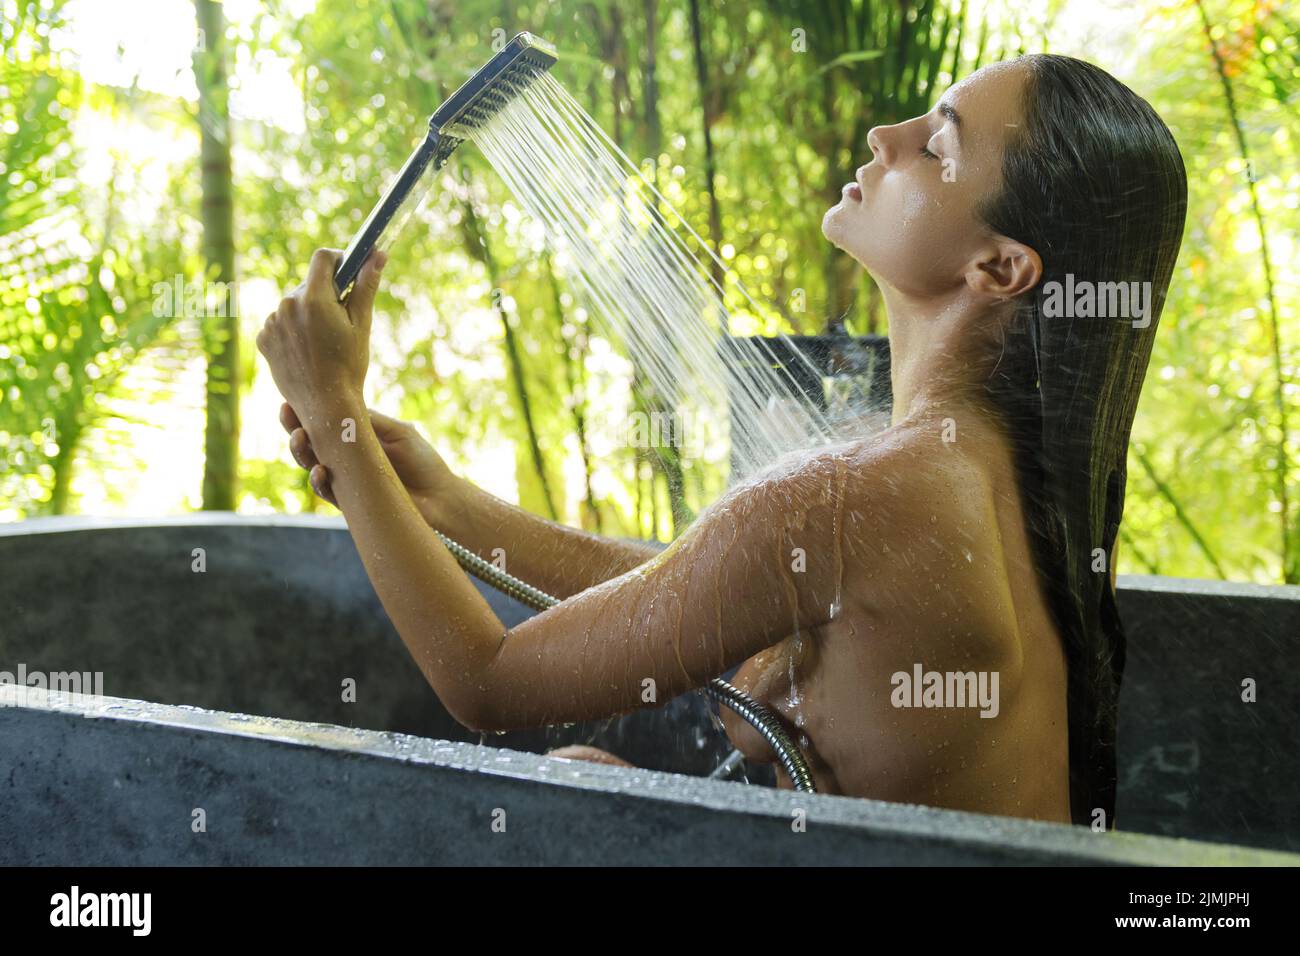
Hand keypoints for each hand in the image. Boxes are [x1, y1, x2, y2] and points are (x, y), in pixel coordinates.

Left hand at [256, 247, 385, 417]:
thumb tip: (378, 253)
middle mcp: (288, 305)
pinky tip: (306, 351)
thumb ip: (366, 285)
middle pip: (309, 283)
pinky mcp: (263, 339)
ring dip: (308, 313)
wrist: (326, 406)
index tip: (347, 270)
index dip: (338, 259)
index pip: (322, 258)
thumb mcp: (362, 324)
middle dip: (325, 294)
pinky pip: (280, 323)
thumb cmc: (350, 366)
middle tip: (340, 320)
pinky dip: (293, 330)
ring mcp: (272, 323)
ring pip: (294, 304)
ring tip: (322, 342)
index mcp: (314, 298)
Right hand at [279, 402, 455, 522]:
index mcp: (354, 437)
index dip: (305, 412)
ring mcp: (345, 480)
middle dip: (294, 428)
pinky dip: (319, 482)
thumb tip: (339, 402)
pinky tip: (319, 471)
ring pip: (311, 466)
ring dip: (301, 452)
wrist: (440, 498)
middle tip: (287, 415)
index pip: (323, 422)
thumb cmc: (422, 461)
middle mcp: (345, 458)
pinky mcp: (350, 503)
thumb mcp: (398, 431)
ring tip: (300, 438)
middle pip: (310, 442)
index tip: (291, 398)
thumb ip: (370, 420)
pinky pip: (328, 492)